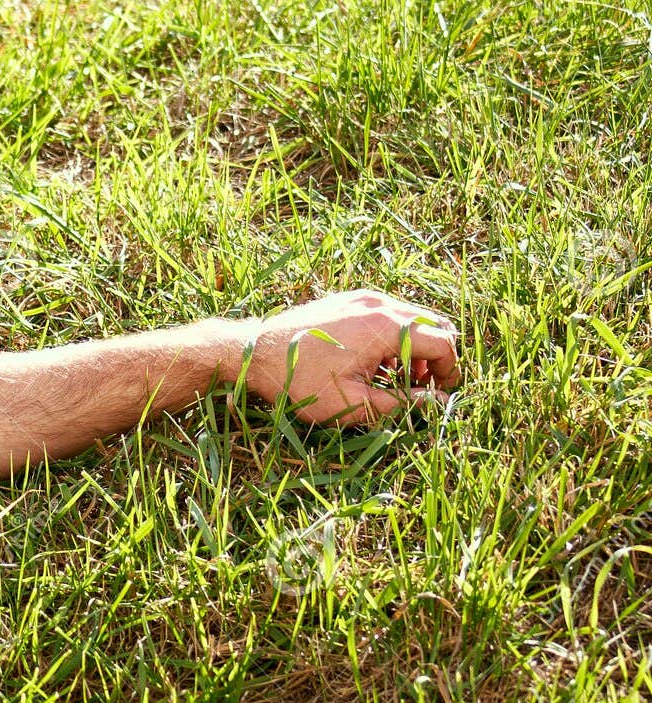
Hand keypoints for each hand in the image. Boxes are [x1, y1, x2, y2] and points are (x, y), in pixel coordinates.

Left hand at [242, 289, 461, 425]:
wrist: (252, 353)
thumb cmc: (299, 381)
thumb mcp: (353, 403)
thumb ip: (402, 404)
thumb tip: (438, 403)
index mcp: (385, 326)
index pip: (442, 342)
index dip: (449, 370)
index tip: (441, 394)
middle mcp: (378, 303)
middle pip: (432, 324)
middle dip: (436, 356)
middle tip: (422, 386)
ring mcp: (361, 298)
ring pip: (410, 317)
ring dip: (414, 347)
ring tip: (398, 379)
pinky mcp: (346, 300)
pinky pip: (386, 313)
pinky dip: (393, 336)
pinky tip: (374, 363)